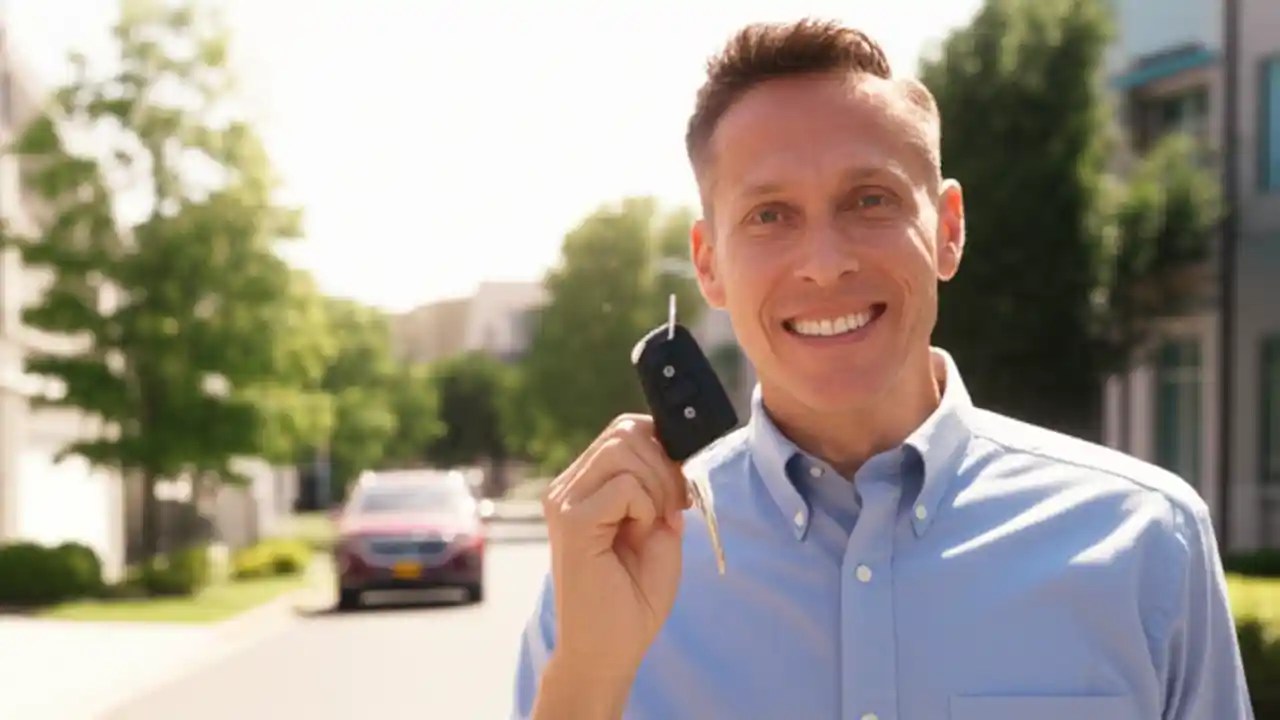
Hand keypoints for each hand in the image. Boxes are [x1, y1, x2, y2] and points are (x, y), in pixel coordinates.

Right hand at [541, 414, 690, 687]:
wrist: (607, 652)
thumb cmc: (632, 599)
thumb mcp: (658, 530)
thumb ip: (662, 488)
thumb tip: (673, 451)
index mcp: (583, 487)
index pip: (623, 431)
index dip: (661, 448)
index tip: (678, 491)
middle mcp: (567, 489)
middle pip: (625, 431)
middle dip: (665, 464)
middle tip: (674, 508)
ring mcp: (564, 503)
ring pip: (624, 449)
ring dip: (657, 484)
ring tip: (654, 524)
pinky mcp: (572, 523)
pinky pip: (624, 485)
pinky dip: (646, 507)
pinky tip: (637, 535)